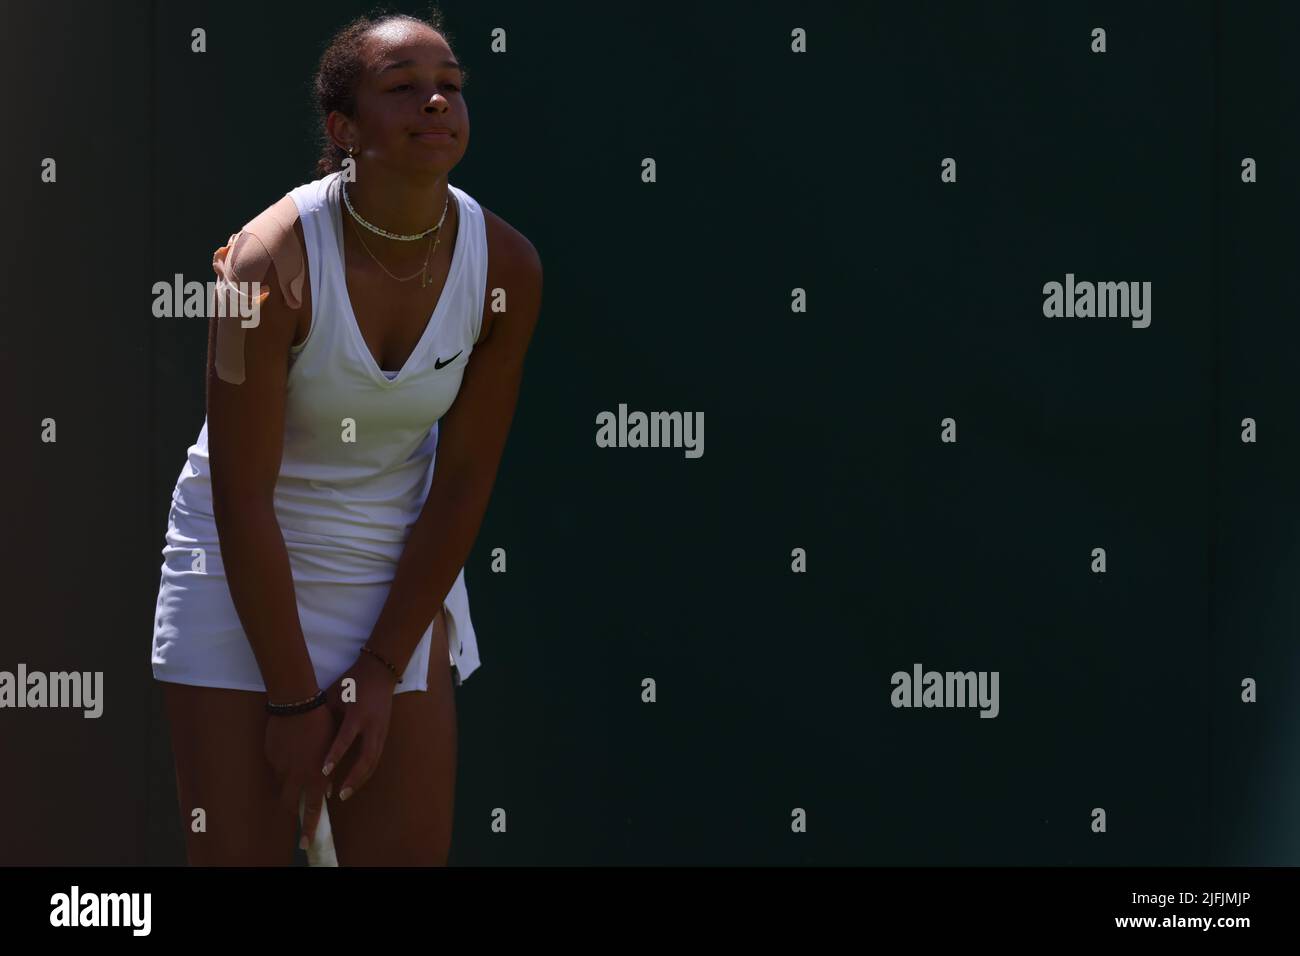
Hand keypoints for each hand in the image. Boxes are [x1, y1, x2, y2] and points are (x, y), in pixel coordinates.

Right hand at [264, 703, 334, 848]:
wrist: (298, 704)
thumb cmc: (322, 723)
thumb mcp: (331, 748)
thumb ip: (328, 772)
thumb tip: (327, 790)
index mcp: (316, 775)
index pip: (310, 810)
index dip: (307, 828)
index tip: (305, 842)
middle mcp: (296, 775)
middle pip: (288, 802)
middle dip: (290, 808)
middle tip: (293, 811)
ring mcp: (281, 766)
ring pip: (282, 784)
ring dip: (288, 782)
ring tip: (296, 766)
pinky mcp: (270, 756)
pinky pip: (276, 765)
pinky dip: (283, 763)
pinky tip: (290, 747)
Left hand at [321, 651, 397, 801]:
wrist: (379, 672)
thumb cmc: (352, 682)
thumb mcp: (335, 696)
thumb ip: (327, 718)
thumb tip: (310, 741)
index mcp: (358, 714)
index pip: (346, 738)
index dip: (335, 755)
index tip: (323, 772)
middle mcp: (373, 725)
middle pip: (367, 757)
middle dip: (354, 777)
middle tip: (339, 794)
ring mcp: (381, 731)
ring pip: (374, 761)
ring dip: (360, 779)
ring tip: (346, 794)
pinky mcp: (384, 734)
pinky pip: (376, 757)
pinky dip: (365, 771)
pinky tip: (355, 782)